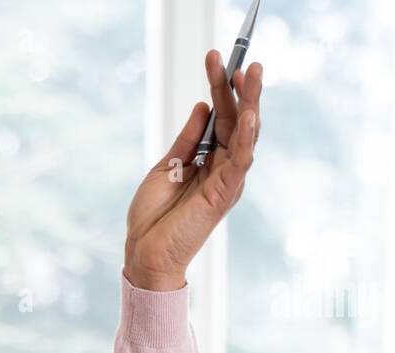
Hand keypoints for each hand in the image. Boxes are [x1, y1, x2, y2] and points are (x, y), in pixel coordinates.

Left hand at [123, 51, 262, 290]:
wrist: (144, 251)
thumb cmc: (153, 217)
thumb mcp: (167, 167)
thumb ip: (188, 140)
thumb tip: (202, 106)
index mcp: (210, 161)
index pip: (222, 117)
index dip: (219, 88)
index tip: (215, 59)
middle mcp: (224, 168)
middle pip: (237, 120)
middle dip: (239, 88)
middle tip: (240, 58)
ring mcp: (227, 180)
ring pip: (246, 135)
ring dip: (249, 103)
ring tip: (250, 73)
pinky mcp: (225, 194)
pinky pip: (241, 160)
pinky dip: (247, 137)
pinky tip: (249, 114)